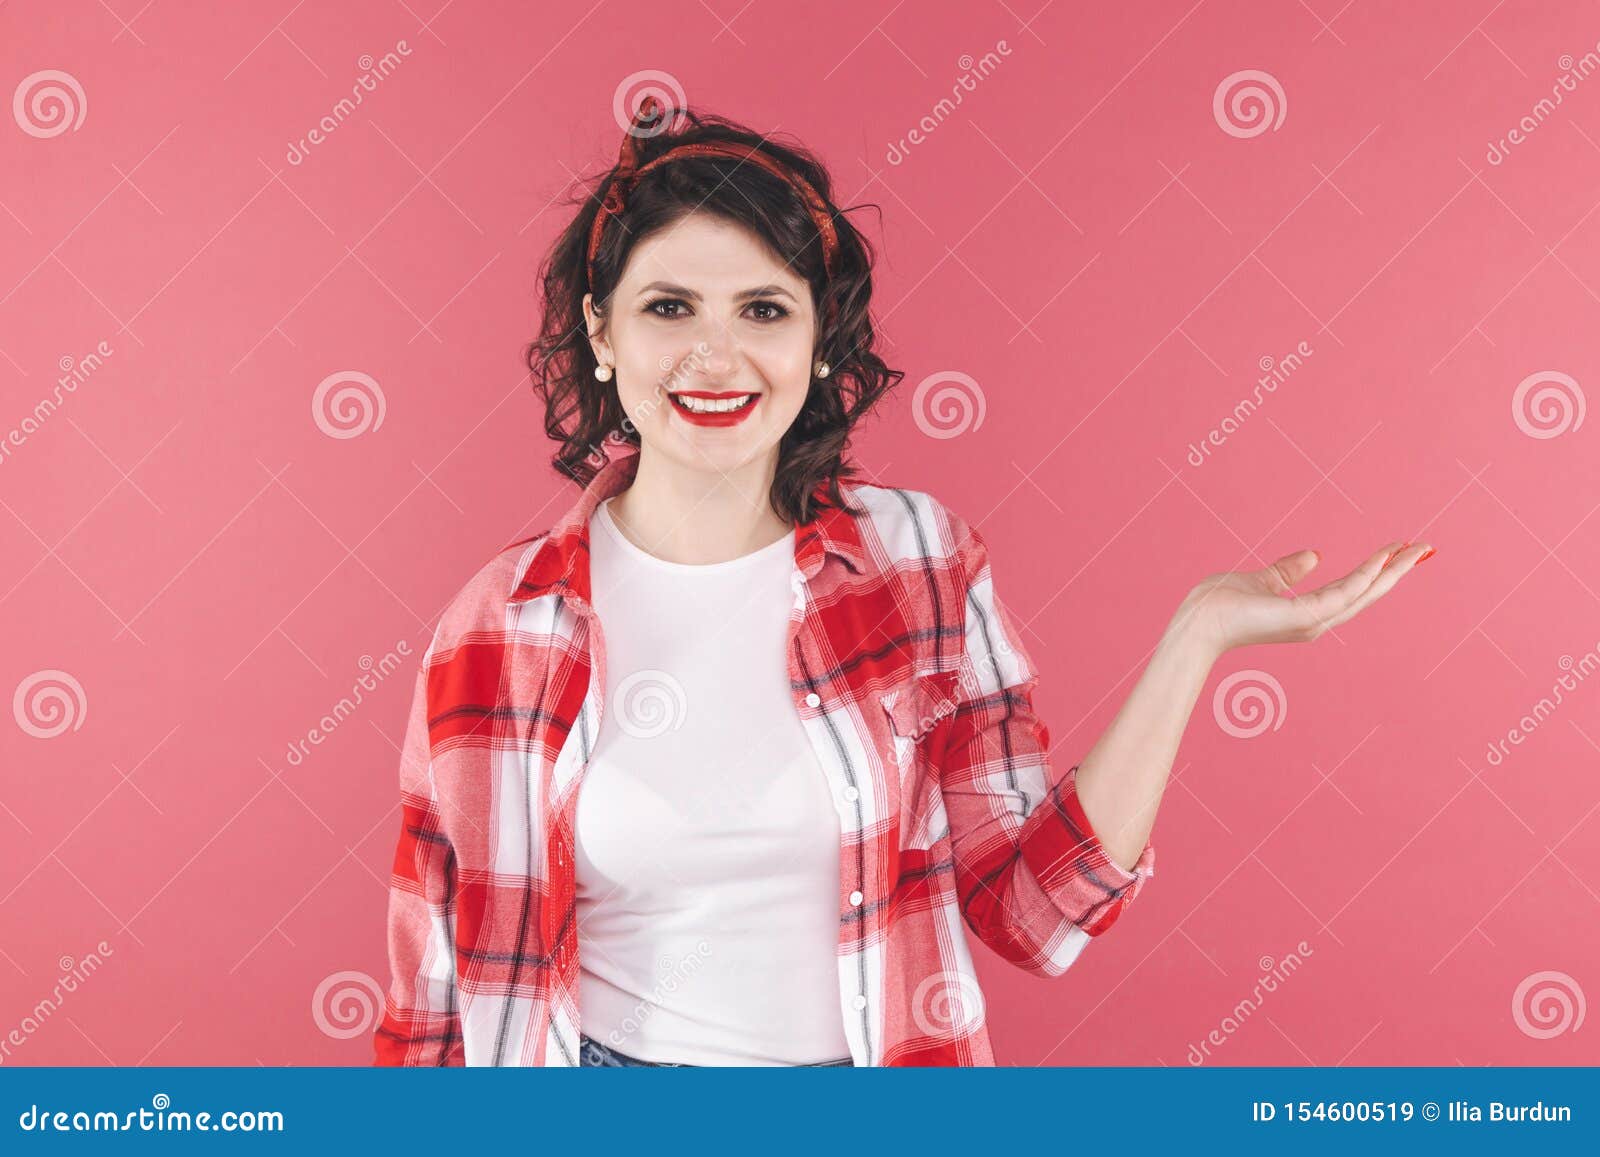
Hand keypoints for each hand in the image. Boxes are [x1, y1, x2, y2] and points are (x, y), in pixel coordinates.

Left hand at [1169, 540, 1435, 660]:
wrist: (1197, 623)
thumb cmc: (1221, 605)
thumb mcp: (1262, 580)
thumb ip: (1289, 570)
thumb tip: (1316, 555)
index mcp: (1307, 614)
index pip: (1353, 590)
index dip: (1379, 572)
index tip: (1401, 550)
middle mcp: (1316, 622)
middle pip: (1367, 594)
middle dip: (1397, 572)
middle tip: (1426, 548)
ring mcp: (1311, 622)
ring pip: (1362, 593)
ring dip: (1390, 571)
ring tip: (1414, 549)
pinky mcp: (1301, 617)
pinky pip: (1342, 594)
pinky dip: (1365, 577)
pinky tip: (1382, 559)